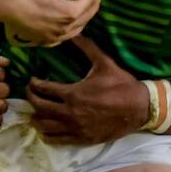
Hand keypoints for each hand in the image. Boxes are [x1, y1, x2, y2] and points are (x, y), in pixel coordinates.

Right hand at [0, 0, 104, 46]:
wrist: (6, 5)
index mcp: (71, 13)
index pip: (91, 0)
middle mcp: (66, 29)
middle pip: (87, 17)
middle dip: (93, 5)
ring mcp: (55, 38)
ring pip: (76, 30)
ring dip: (83, 20)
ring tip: (84, 10)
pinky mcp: (44, 42)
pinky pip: (62, 38)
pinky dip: (69, 31)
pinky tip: (66, 28)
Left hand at [26, 36, 146, 144]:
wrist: (140, 108)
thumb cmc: (122, 84)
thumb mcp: (104, 63)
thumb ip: (87, 47)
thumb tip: (75, 32)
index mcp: (73, 93)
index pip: (44, 89)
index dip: (34, 84)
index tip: (32, 80)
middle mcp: (70, 113)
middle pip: (40, 107)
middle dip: (31, 98)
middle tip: (30, 93)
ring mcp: (75, 128)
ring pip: (45, 126)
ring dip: (36, 118)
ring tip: (35, 112)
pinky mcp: (82, 139)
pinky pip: (57, 139)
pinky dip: (48, 134)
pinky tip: (46, 130)